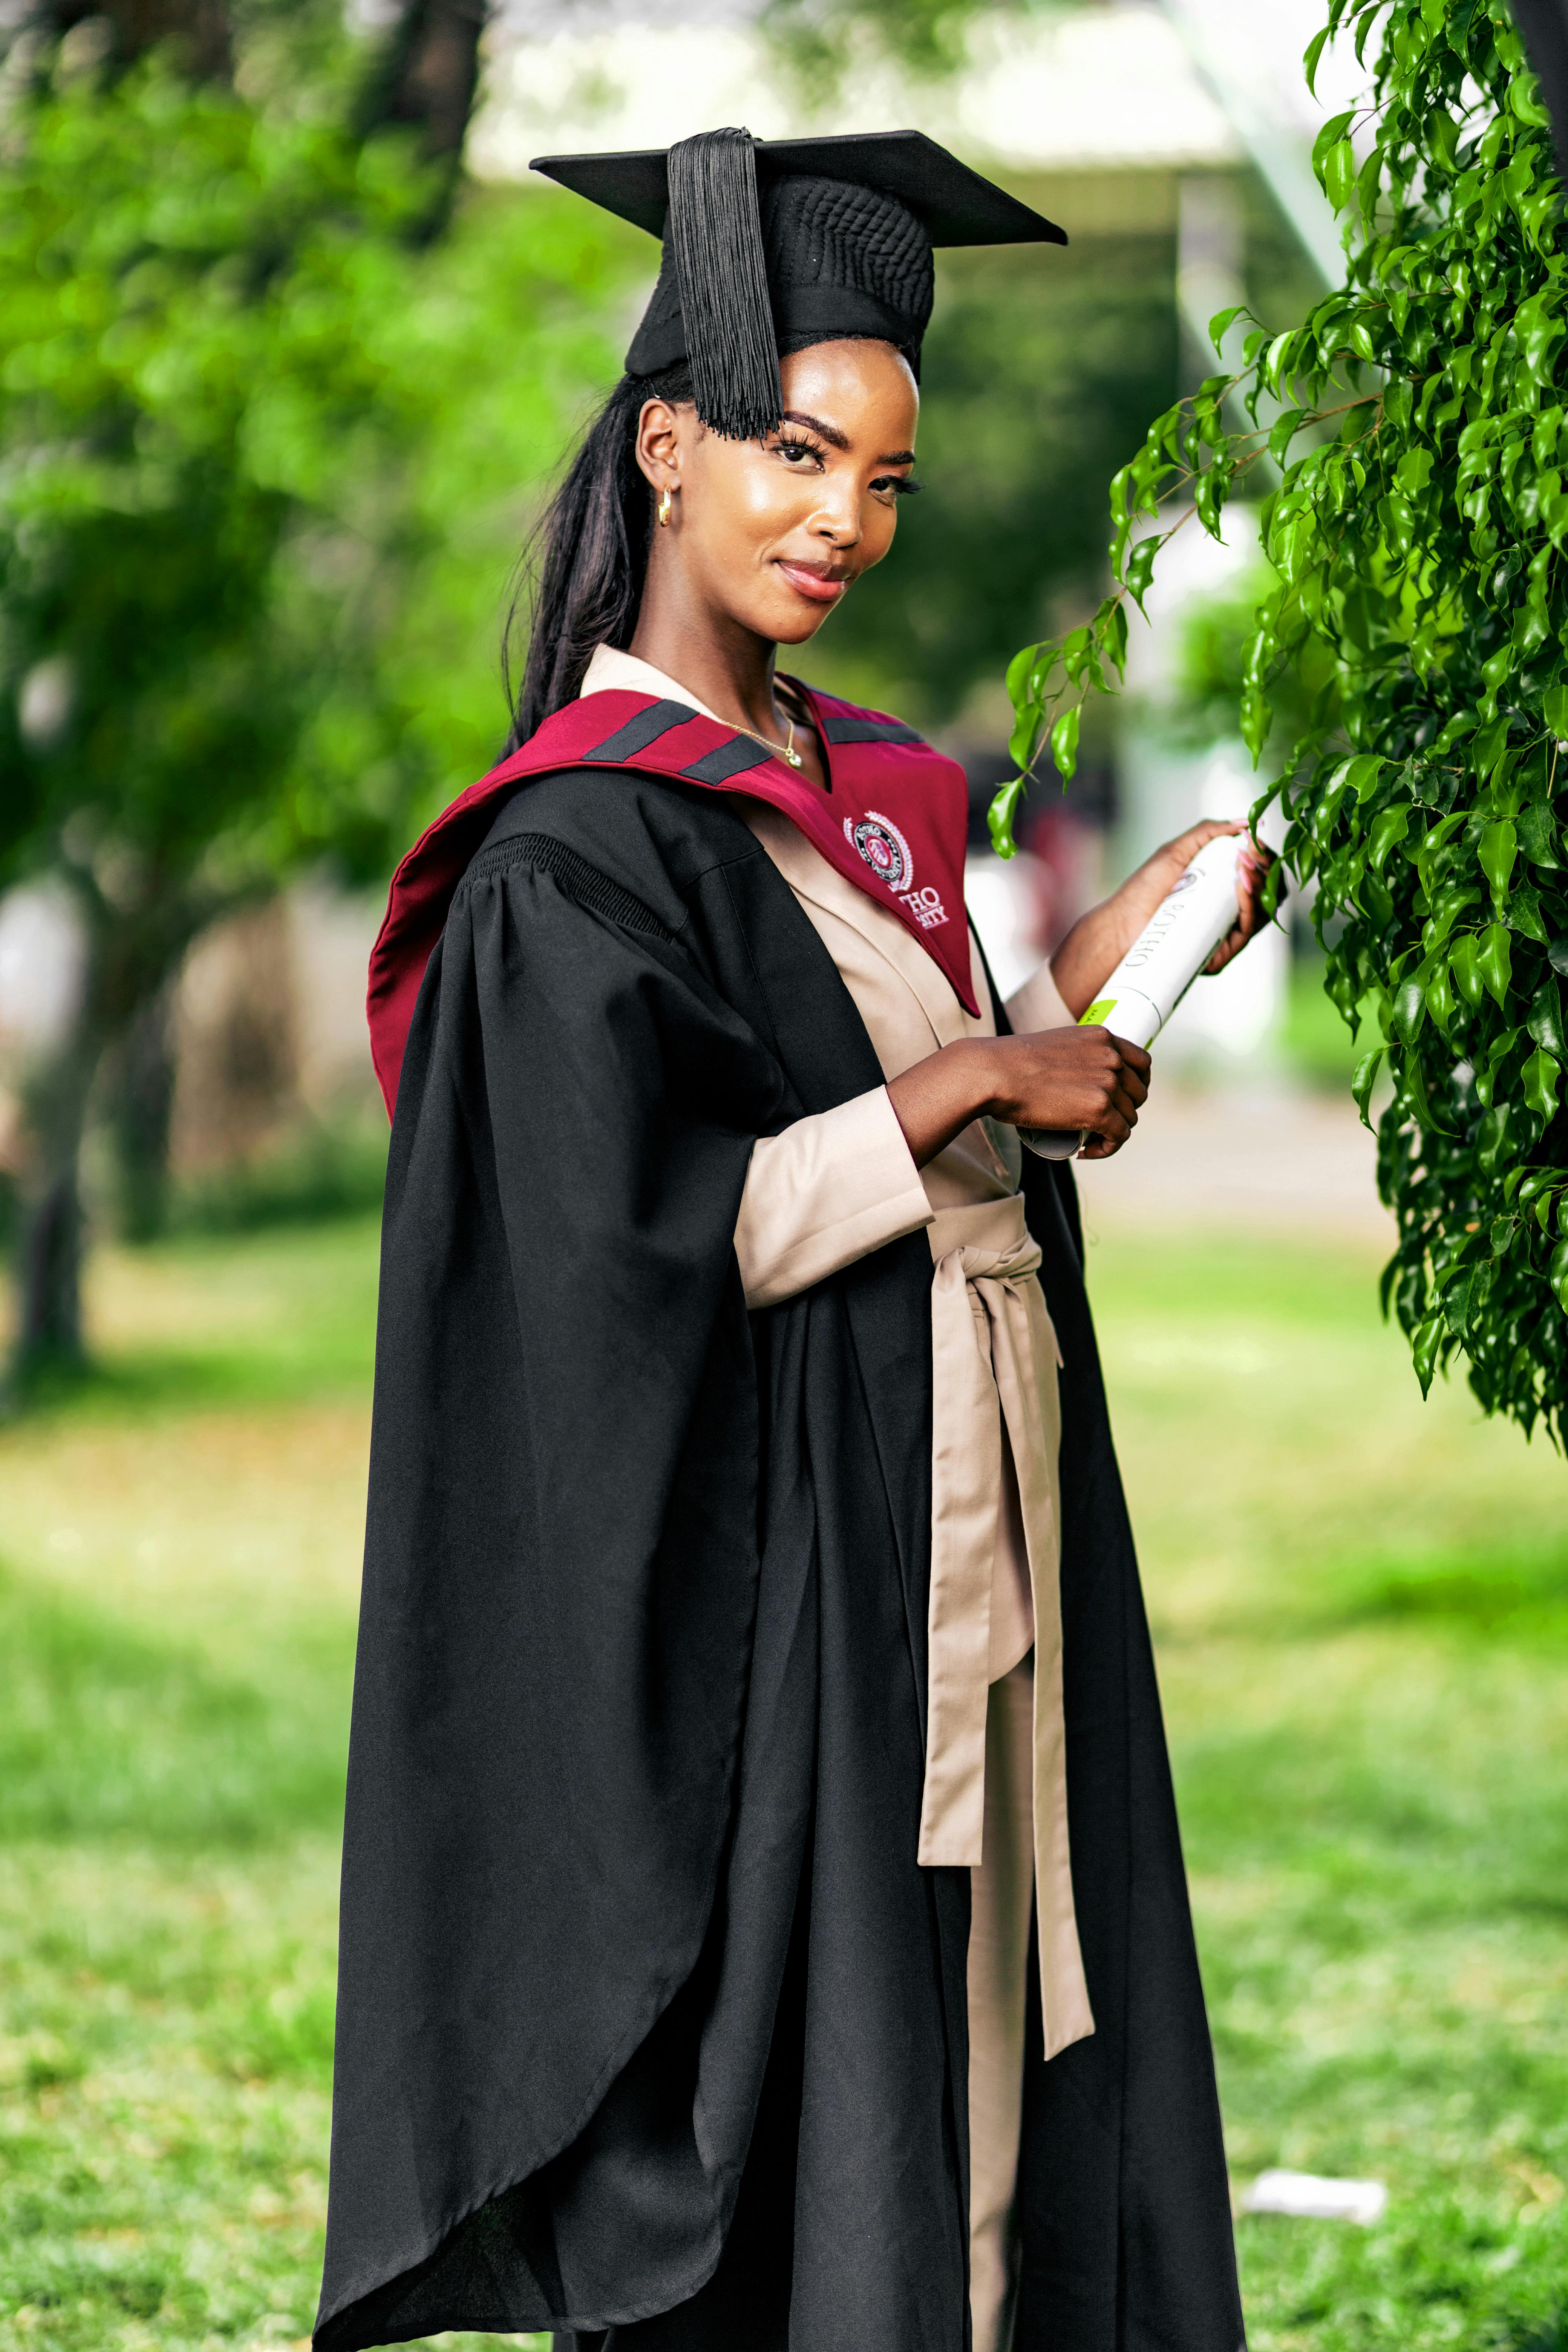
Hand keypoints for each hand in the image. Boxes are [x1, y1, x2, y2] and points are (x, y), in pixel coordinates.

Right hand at [887, 1027, 1150, 1168]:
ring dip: (1112, 1133)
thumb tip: (1077, 1080)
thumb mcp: (1054, 1046)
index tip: (1119, 1099)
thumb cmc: (1009, 1063)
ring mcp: (1108, 1083)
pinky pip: (1119, 1136)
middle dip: (1122, 1111)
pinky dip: (1106, 1148)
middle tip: (1097, 1123)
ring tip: (1087, 1140)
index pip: (1142, 1062)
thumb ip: (1075, 1056)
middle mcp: (1111, 1057)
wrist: (992, 1073)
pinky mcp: (1099, 1110)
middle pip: (1138, 1093)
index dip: (1136, 1085)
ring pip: (1130, 1117)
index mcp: (1102, 1037)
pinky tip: (1087, 1151)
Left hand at [1048, 820, 1280, 1016]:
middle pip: (1269, 893)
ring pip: (1263, 911)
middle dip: (1266, 869)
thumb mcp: (1177, 851)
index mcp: (1224, 889)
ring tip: (1245, 866)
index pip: (1259, 874)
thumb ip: (1208, 832)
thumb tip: (1245, 821)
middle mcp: (1229, 913)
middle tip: (1253, 854)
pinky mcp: (1220, 954)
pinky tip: (1241, 886)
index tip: (1255, 841)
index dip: (1263, 857)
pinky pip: (1247, 931)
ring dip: (1260, 884)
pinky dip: (1250, 906)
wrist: (1121, 924)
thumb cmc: (1145, 889)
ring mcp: (1226, 934)